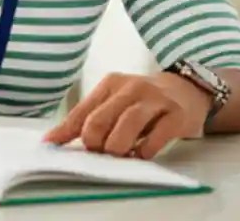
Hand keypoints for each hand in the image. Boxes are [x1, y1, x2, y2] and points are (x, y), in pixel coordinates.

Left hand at [43, 72, 212, 158]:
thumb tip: (52, 140)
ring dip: (118, 145)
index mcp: (110, 84)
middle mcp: (131, 88)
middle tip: (97, 153)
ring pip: (129, 121)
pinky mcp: (177, 115)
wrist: (187, 89)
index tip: (54, 146)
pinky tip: (141, 155)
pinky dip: (146, 148)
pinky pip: (159, 133)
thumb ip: (86, 120)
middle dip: (94, 141)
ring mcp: (156, 100)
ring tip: (117, 155)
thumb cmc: (142, 101)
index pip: (83, 110)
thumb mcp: (114, 103)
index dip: (67, 131)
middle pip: (102, 117)